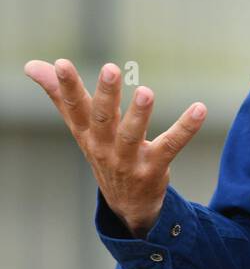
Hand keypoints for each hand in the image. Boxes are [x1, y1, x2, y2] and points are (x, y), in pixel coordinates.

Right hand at [23, 57, 206, 237]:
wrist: (126, 204)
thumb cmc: (102, 152)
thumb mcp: (80, 127)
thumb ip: (59, 95)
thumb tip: (31, 65)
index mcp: (86, 133)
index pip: (74, 107)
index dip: (66, 87)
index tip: (61, 64)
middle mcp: (104, 147)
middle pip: (103, 119)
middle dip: (106, 95)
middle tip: (110, 69)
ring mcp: (129, 160)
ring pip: (132, 135)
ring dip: (139, 114)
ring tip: (146, 91)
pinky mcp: (154, 167)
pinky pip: (171, 145)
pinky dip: (186, 128)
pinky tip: (200, 108)